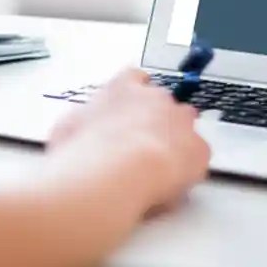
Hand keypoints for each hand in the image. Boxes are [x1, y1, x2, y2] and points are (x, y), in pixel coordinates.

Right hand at [47, 69, 209, 214]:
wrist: (113, 174)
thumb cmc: (84, 152)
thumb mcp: (66, 129)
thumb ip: (81, 122)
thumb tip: (79, 133)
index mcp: (123, 88)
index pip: (134, 79)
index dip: (133, 98)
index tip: (128, 113)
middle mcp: (156, 97)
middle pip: (163, 103)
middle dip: (156, 122)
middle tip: (139, 149)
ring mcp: (181, 121)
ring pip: (186, 127)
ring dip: (176, 143)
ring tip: (158, 169)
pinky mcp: (199, 149)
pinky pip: (197, 158)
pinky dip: (187, 171)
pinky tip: (169, 187)